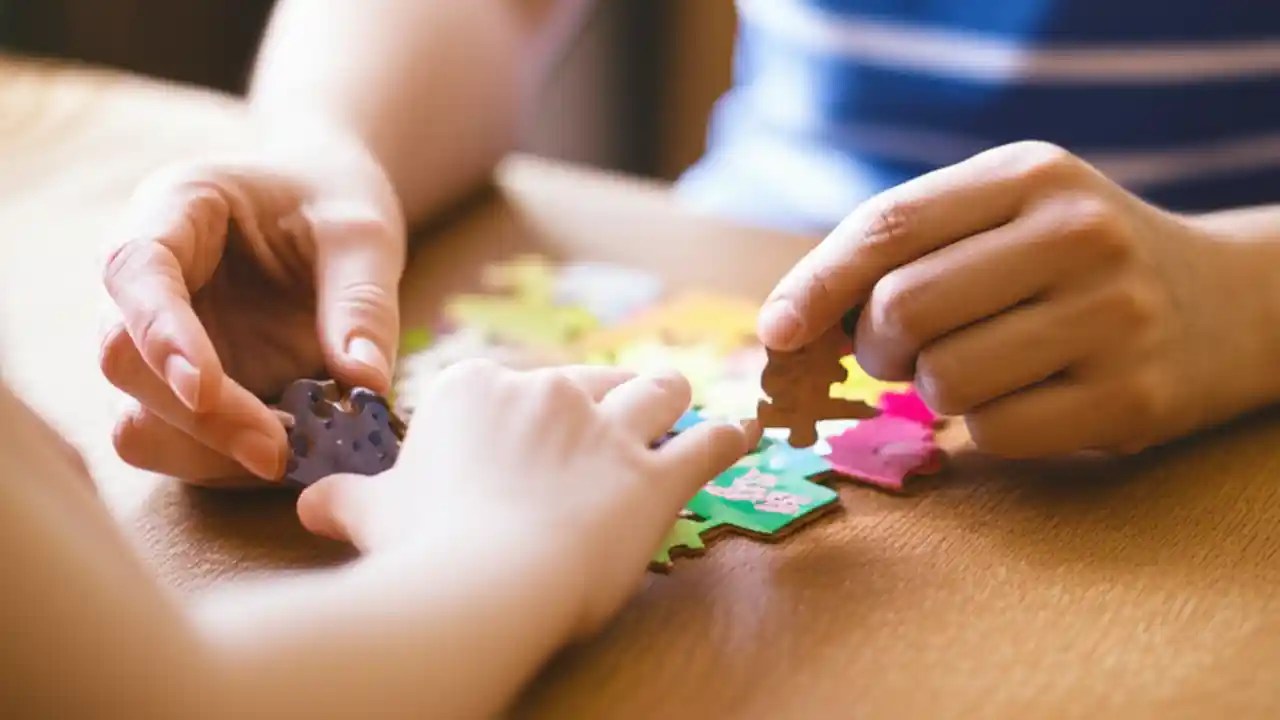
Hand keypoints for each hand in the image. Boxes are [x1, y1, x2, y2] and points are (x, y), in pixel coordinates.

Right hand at [100, 127, 405, 483]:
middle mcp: (141, 281)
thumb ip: (362, 303)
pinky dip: (227, 464)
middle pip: (124, 358)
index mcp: (175, 209)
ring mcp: (152, 342)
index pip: (137, 270)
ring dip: (208, 453)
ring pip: (136, 418)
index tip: (204, 389)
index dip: (162, 334)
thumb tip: (365, 382)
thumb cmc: (335, 204)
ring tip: (296, 458)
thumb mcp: (365, 235)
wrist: (326, 210)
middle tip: (280, 452)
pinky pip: (177, 445)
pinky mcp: (176, 391)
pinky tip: (291, 458)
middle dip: (198, 416)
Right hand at [296, 360, 755, 635]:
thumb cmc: (424, 546)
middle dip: (605, 397)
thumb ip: (348, 500)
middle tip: (611, 424)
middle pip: (593, 378)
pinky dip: (728, 438)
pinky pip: (709, 442)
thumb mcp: (373, 515)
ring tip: (680, 401)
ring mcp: (607, 428)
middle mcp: (546, 392)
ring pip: (659, 389)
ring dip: (671, 395)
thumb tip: (307, 502)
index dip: (523, 409)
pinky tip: (741, 433)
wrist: (484, 583)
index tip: (526, 436)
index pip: (510, 383)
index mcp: (477, 389)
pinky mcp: (656, 474)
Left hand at [759, 141, 1279, 456]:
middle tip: (897, 352)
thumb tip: (789, 323)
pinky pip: (995, 434)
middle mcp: (1076, 234)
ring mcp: (1112, 317)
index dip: (815, 285)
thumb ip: (908, 247)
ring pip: (944, 380)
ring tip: (972, 369)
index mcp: (1029, 175)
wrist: (1228, 302)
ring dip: (933, 391)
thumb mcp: (1007, 214)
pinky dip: (985, 429)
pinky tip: (1025, 398)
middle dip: (877, 346)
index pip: (888, 227)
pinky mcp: (1130, 398)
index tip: (776, 332)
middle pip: (904, 309)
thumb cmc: (1075, 261)